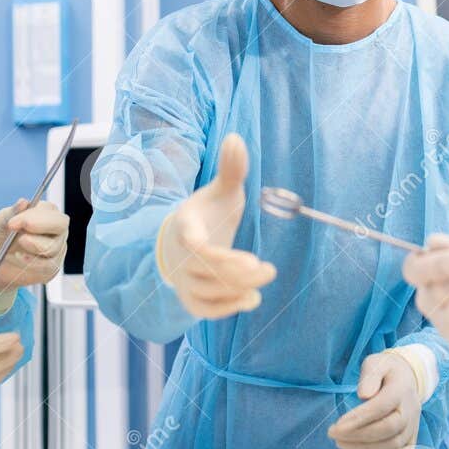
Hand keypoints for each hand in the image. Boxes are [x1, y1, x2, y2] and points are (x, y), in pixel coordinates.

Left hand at [0, 199, 68, 289]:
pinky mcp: (52, 267)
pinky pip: (49, 266)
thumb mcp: (0, 222)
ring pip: (53, 247)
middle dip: (40, 229)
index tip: (12, 223)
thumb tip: (24, 202)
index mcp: (46, 212)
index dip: (33, 217)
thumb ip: (12, 212)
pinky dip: (32, 263)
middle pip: (60, 226)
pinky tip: (20, 259)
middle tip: (21, 238)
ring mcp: (56, 248)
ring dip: (32, 248)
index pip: (49, 211)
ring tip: (15, 251)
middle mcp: (55, 229)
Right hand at [158, 133, 274, 318]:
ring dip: (238, 292)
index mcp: (185, 228)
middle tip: (269, 270)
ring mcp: (183, 279)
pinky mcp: (190, 297)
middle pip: (206, 274)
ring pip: (206, 294)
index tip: (253, 261)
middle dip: (239, 275)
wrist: (182, 238)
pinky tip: (252, 300)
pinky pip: (203, 311)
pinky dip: (226, 310)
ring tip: (263, 282)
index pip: (196, 246)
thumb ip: (231, 169)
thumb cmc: (208, 213)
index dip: (220, 257)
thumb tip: (236, 137)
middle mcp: (180, 257)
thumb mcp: (221, 190)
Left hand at [327, 350, 423, 448]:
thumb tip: (363, 395)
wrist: (407, 378)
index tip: (337, 425)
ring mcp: (413, 426)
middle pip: (388, 428)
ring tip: (341, 444)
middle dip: (358, 435)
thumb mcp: (375, 363)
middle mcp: (410, 410)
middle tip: (333, 434)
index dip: (358, 418)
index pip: (381, 407)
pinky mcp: (412, 438)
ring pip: (394, 445)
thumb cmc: (385, 371)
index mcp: (401, 389)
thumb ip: (369, 376)